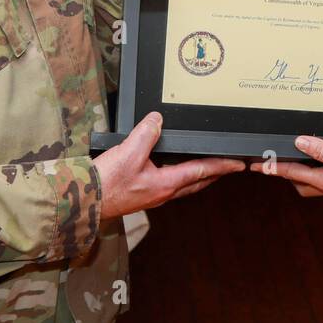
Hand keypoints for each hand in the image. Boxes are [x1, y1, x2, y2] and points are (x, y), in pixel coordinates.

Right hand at [94, 112, 245, 218]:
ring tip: (205, 166)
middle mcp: (163, 193)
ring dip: (197, 176)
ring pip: (183, 185)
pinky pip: (168, 184)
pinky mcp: (141, 195)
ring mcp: (152, 196)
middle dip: (214, 173)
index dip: (223, 166)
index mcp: (165, 183)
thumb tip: (158, 120)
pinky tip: (170, 169)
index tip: (239, 164)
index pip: (202, 171)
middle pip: (197, 181)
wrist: (84, 202)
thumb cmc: (105, 184)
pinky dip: (178, 175)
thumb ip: (146, 134)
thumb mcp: (128, 152)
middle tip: (228, 166)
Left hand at [254, 135, 322, 201]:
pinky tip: (322, 163)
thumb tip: (301, 142)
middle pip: (298, 182)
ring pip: (311, 182)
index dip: (272, 168)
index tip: (256, 166)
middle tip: (272, 164)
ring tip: (293, 162)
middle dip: (284, 174)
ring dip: (300, 173)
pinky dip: (316, 171)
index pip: (292, 173)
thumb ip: (322, 151)